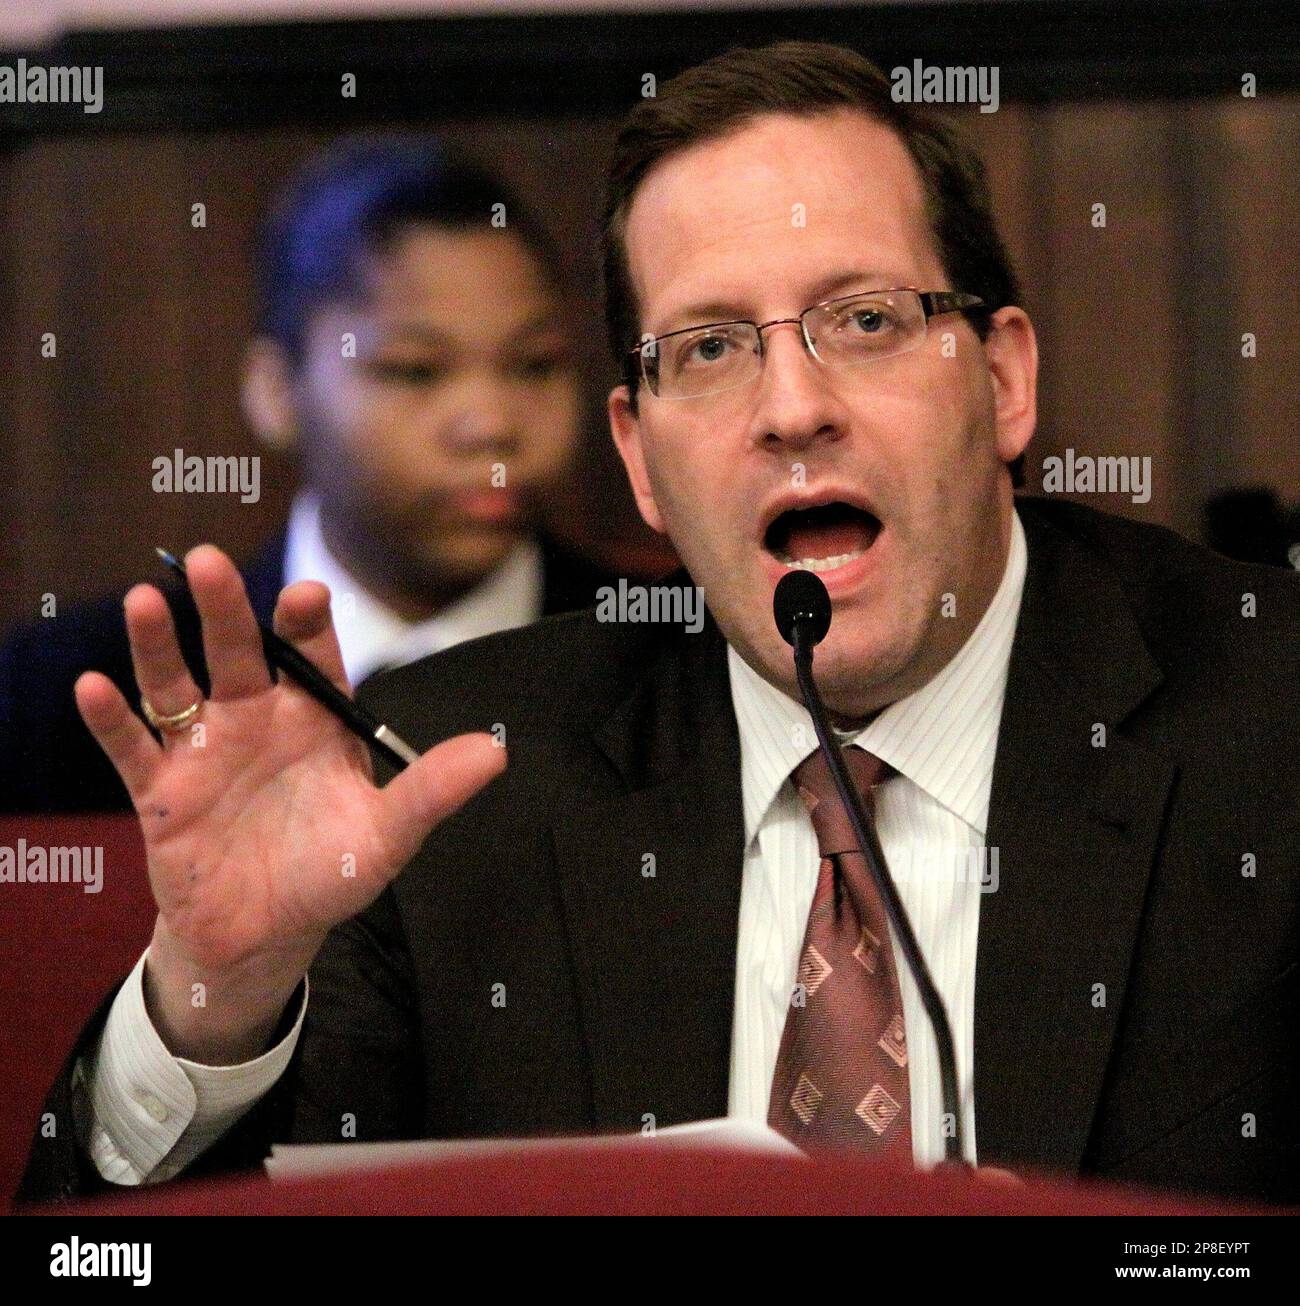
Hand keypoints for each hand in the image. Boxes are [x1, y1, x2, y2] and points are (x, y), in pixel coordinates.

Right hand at [76, 545, 505, 1061]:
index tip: (308, 594)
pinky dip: (111, 721)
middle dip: (225, 608)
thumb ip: (432, 791)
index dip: (308, 624)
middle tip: (207, 564)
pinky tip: (93, 689)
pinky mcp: (161, 790)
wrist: (268, 933)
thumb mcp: (388, 835)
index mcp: (315, 719)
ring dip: (157, 646)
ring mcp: (205, 750)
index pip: (312, 656)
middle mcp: (256, 719)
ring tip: (142, 602)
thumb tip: (494, 753)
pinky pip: (131, 749)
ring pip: (176, 685)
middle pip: (238, 652)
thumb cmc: (331, 871)